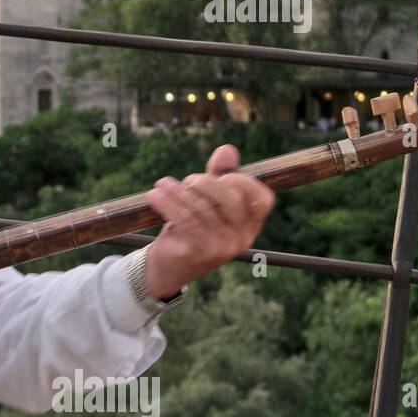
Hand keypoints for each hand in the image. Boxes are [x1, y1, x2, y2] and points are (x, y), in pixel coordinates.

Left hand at [143, 145, 275, 299]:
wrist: (169, 267)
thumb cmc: (192, 228)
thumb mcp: (208, 202)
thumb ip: (220, 176)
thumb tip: (227, 149)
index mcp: (251, 224)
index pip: (263, 199)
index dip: (243, 181)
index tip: (221, 175)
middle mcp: (242, 237)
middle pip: (230, 199)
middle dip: (206, 183)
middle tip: (187, 181)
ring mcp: (222, 247)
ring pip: (202, 208)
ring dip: (178, 191)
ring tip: (163, 184)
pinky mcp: (199, 251)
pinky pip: (184, 220)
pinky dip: (167, 203)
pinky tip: (154, 195)